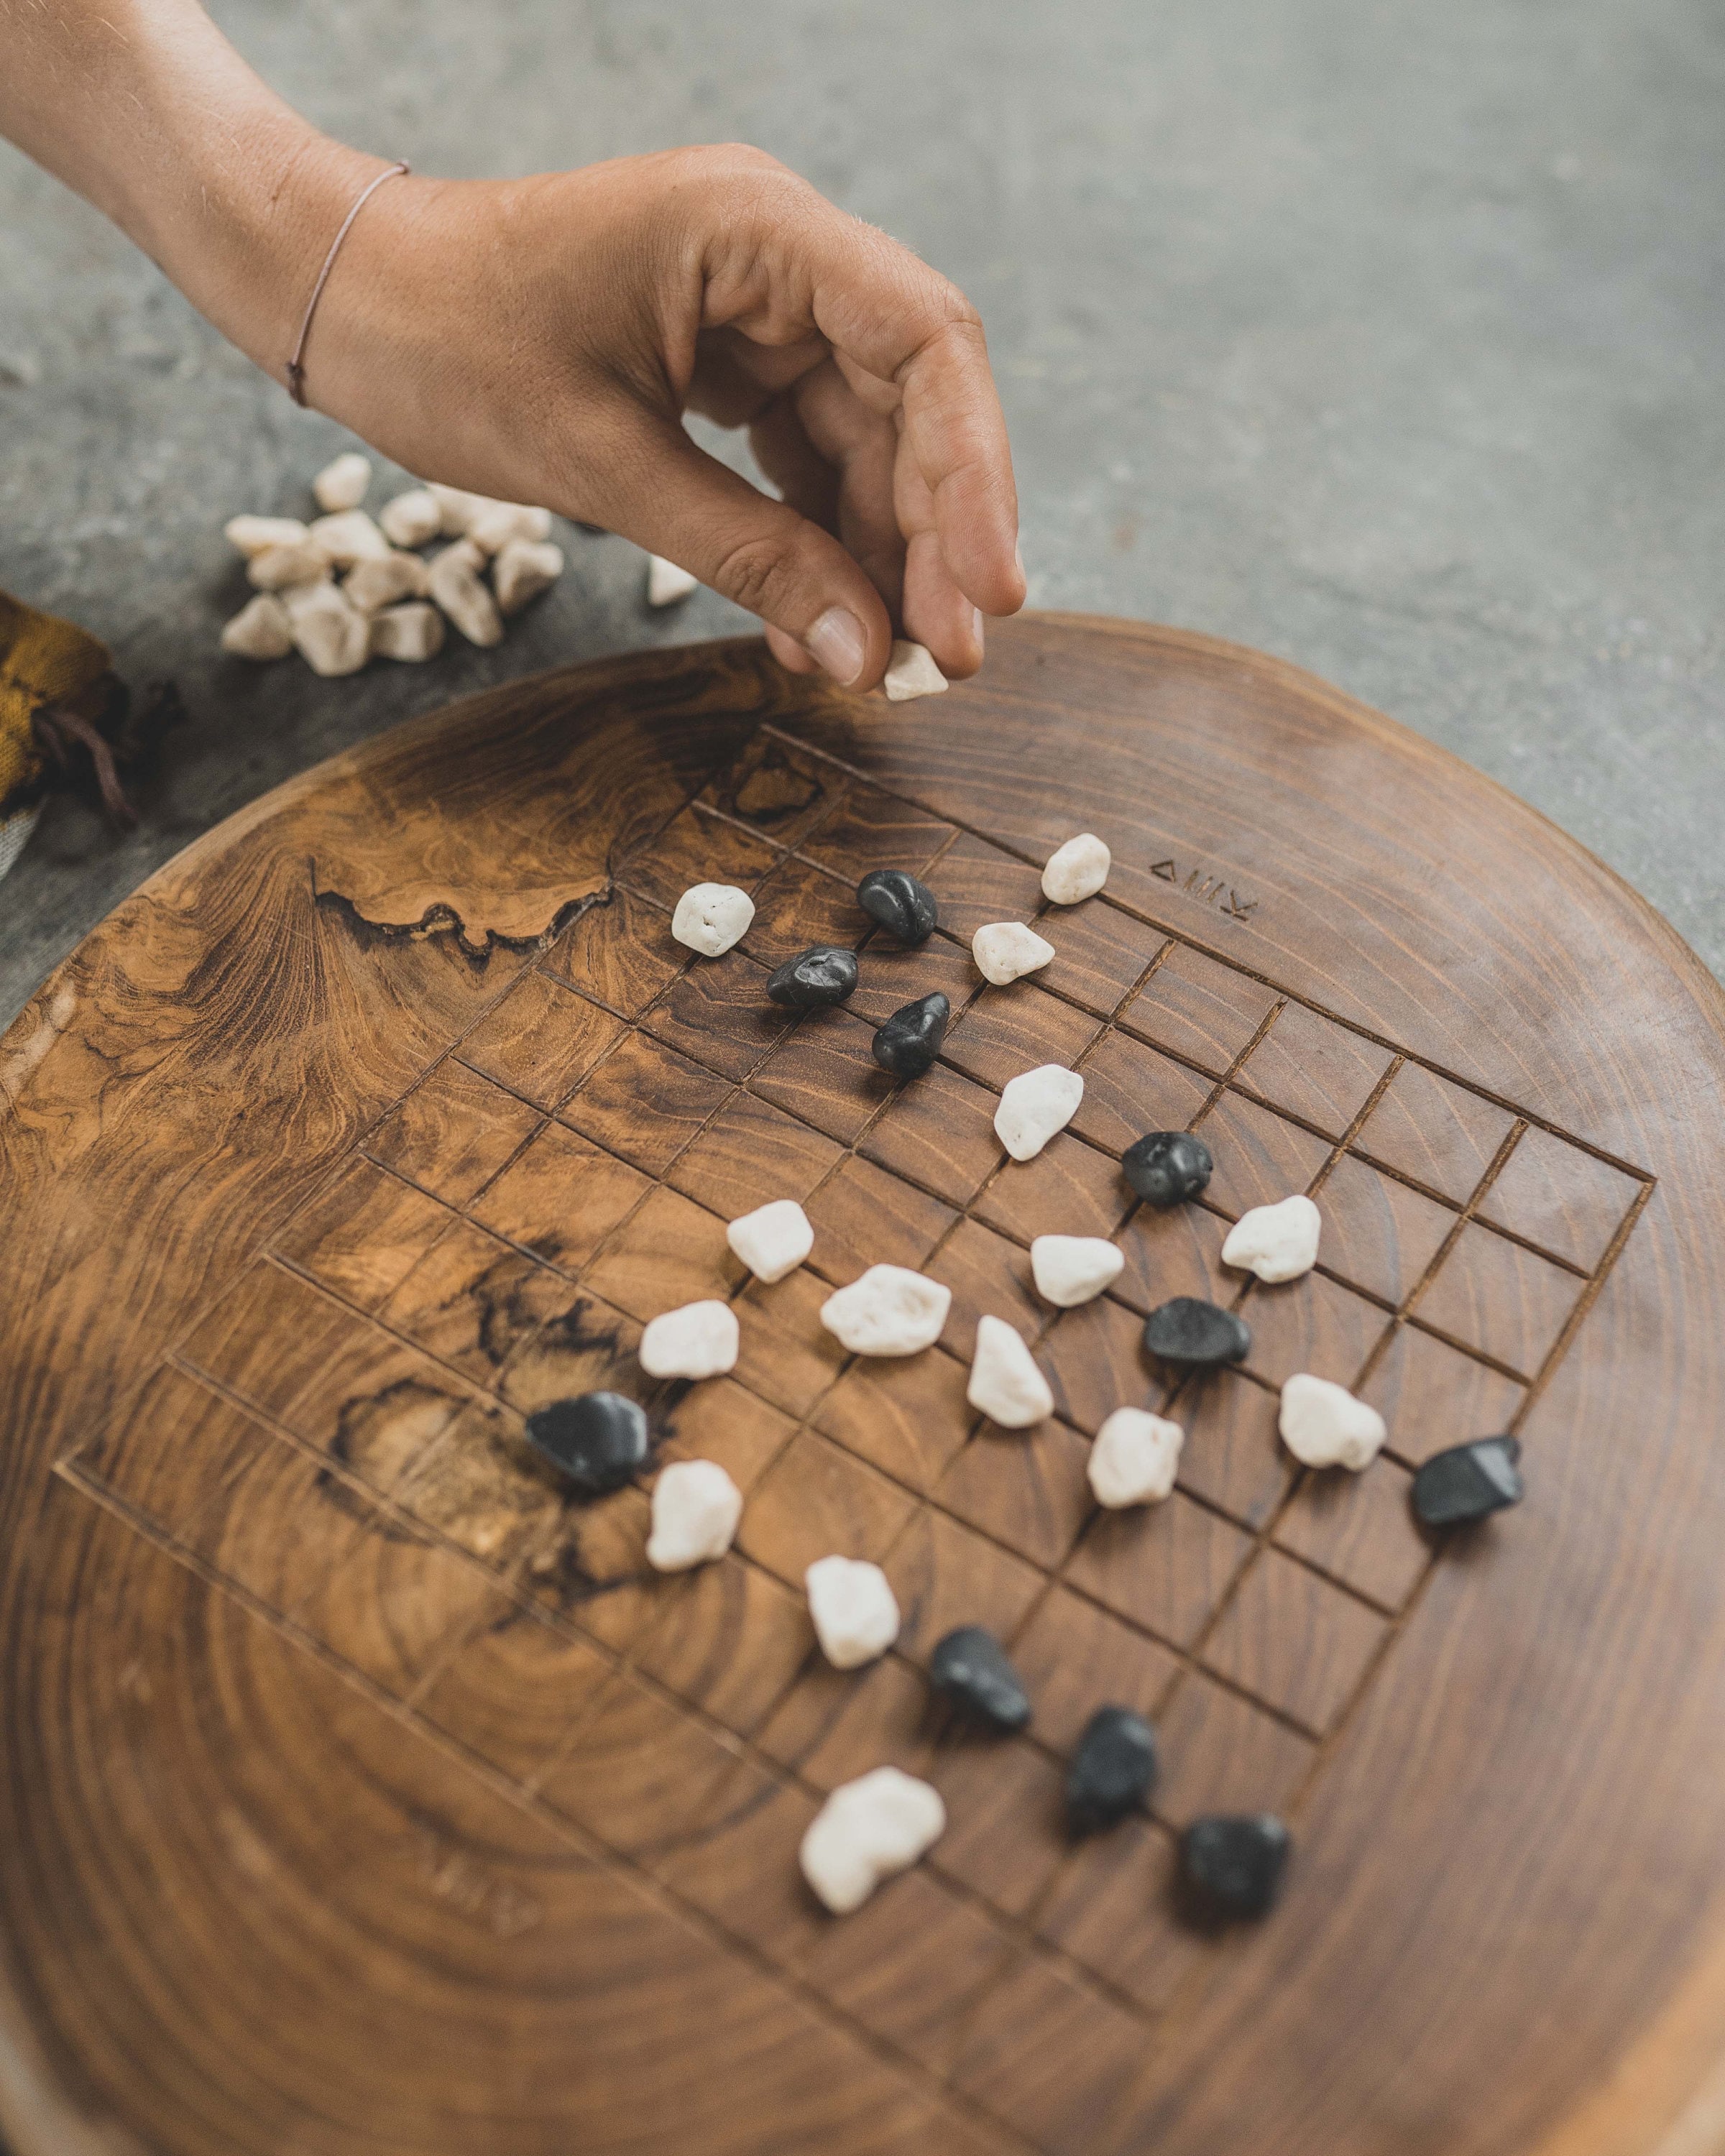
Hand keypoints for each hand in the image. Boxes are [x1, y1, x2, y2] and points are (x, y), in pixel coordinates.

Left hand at [310, 146, 1025, 688]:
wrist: (343, 298)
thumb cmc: (444, 340)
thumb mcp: (600, 463)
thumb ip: (745, 555)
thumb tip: (863, 652)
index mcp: (752, 229)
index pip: (922, 342)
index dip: (974, 474)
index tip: (988, 593)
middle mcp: (776, 255)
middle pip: (913, 398)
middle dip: (936, 535)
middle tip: (947, 662)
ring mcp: (756, 307)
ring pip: (870, 438)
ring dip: (885, 554)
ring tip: (883, 663)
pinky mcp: (729, 359)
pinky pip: (809, 456)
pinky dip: (822, 541)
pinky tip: (821, 624)